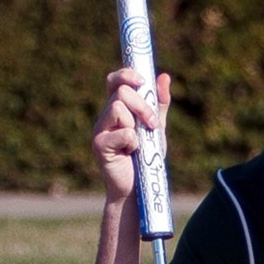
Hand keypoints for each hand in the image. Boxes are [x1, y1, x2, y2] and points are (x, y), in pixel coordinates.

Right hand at [91, 68, 169, 199]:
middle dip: (141, 105)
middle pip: (121, 91)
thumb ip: (159, 104)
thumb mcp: (157, 128)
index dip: (126, 74)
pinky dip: (133, 142)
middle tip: (150, 124)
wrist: (138, 189)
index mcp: (116, 109)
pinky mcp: (99, 145)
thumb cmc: (146, 159)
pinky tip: (130, 153)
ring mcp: (99, 130)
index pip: (115, 80)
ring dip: (136, 124)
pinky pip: (122, 132)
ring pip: (117, 107)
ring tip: (139, 142)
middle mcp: (105, 117)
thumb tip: (164, 76)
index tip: (142, 81)